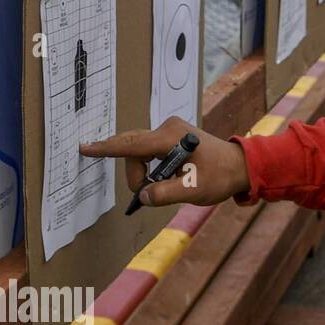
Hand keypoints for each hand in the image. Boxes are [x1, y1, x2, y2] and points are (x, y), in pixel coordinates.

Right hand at [80, 116, 250, 208]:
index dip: (106, 149)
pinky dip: (150, 167)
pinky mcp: (172, 135)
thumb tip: (141, 195)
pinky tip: (166, 177)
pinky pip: (148, 150)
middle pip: (133, 150)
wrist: (240, 166)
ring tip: (166, 186)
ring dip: (145, 173)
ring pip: (139, 152)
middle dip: (136, 174)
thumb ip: (164, 194)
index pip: (131, 145)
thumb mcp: (193, 190)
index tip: (85, 148)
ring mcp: (170, 130)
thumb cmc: (220, 176)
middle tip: (146, 193)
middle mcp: (168, 129)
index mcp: (171, 138)